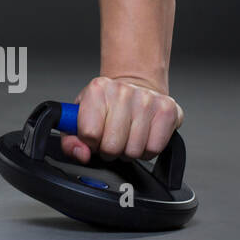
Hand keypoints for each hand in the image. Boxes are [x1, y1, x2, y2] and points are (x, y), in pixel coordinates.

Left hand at [60, 75, 182, 163]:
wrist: (136, 86)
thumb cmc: (107, 105)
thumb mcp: (81, 117)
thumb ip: (71, 140)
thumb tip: (81, 153)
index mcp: (97, 89)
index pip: (89, 134)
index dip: (90, 142)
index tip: (94, 136)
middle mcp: (122, 91)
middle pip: (112, 146)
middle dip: (109, 150)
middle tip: (111, 139)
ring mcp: (147, 99)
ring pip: (133, 151)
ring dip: (128, 151)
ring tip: (127, 137)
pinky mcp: (168, 110)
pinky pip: (154, 149)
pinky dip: (147, 151)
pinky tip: (142, 137)